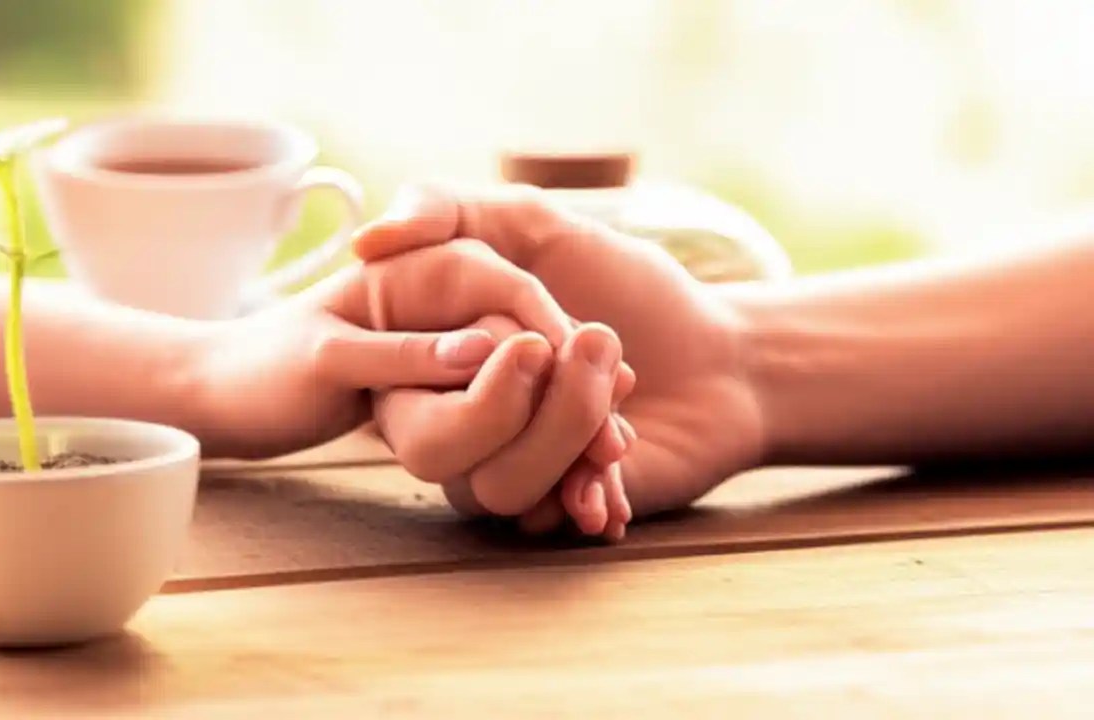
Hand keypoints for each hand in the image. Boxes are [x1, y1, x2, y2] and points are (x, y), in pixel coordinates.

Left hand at [186, 241, 633, 481]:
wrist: (231, 395)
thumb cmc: (265, 368)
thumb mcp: (325, 360)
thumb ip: (402, 352)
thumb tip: (480, 352)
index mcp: (425, 270)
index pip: (513, 293)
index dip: (555, 346)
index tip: (597, 394)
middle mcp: (453, 304)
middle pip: (538, 341)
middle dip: (575, 397)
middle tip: (612, 453)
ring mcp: (461, 348)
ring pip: (536, 384)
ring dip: (571, 433)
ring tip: (604, 488)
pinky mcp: (459, 389)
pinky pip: (514, 414)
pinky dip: (543, 451)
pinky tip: (575, 494)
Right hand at [354, 186, 767, 529]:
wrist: (726, 357)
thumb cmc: (634, 284)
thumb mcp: (540, 224)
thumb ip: (449, 207)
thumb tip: (367, 240)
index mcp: (453, 354)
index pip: (420, 371)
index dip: (474, 354)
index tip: (540, 333)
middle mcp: (470, 414)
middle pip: (449, 441)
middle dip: (535, 400)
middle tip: (600, 345)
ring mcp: (514, 465)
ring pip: (497, 488)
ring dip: (565, 444)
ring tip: (622, 416)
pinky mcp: (559, 508)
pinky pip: (545, 523)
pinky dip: (581, 501)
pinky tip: (609, 493)